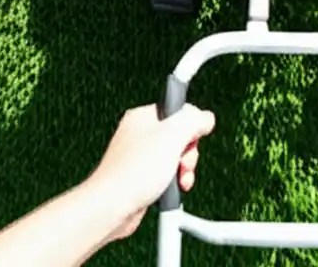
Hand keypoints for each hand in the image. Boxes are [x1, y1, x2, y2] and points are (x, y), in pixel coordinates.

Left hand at [86, 104, 215, 239]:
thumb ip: (194, 119)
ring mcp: (141, 157)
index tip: (191, 137)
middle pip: (181, 136)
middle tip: (180, 162)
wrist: (112, 207)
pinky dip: (173, 183)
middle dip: (188, 153)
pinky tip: (169, 189)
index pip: (179, 110)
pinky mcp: (142, 177)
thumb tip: (205, 118)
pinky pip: (167, 175)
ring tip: (176, 180)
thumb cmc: (134, 172)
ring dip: (183, 171)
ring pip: (176, 158)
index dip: (191, 126)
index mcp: (144, 117)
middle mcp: (140, 134)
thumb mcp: (173, 135)